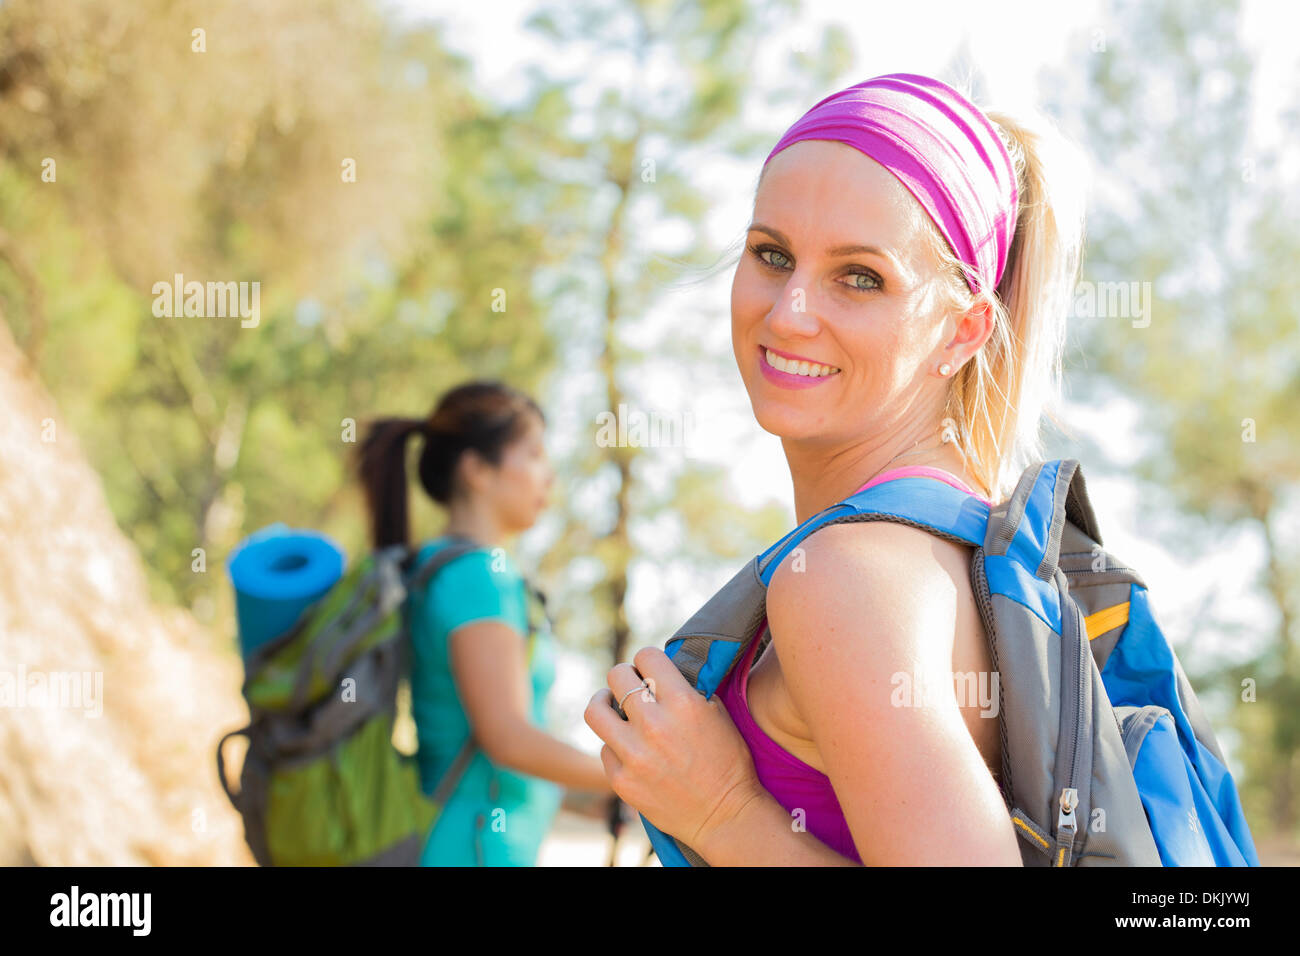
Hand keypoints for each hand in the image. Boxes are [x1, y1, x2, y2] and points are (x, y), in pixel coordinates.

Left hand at [584, 645, 762, 852]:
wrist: (725, 816)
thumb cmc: (728, 762)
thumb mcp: (717, 714)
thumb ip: (687, 689)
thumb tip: (660, 672)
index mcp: (682, 703)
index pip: (647, 656)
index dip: (648, 660)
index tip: (650, 669)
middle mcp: (654, 725)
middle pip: (616, 675)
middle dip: (625, 676)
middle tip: (631, 686)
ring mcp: (633, 755)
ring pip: (595, 710)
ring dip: (604, 702)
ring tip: (611, 705)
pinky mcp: (621, 780)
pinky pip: (604, 748)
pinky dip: (615, 745)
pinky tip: (629, 749)